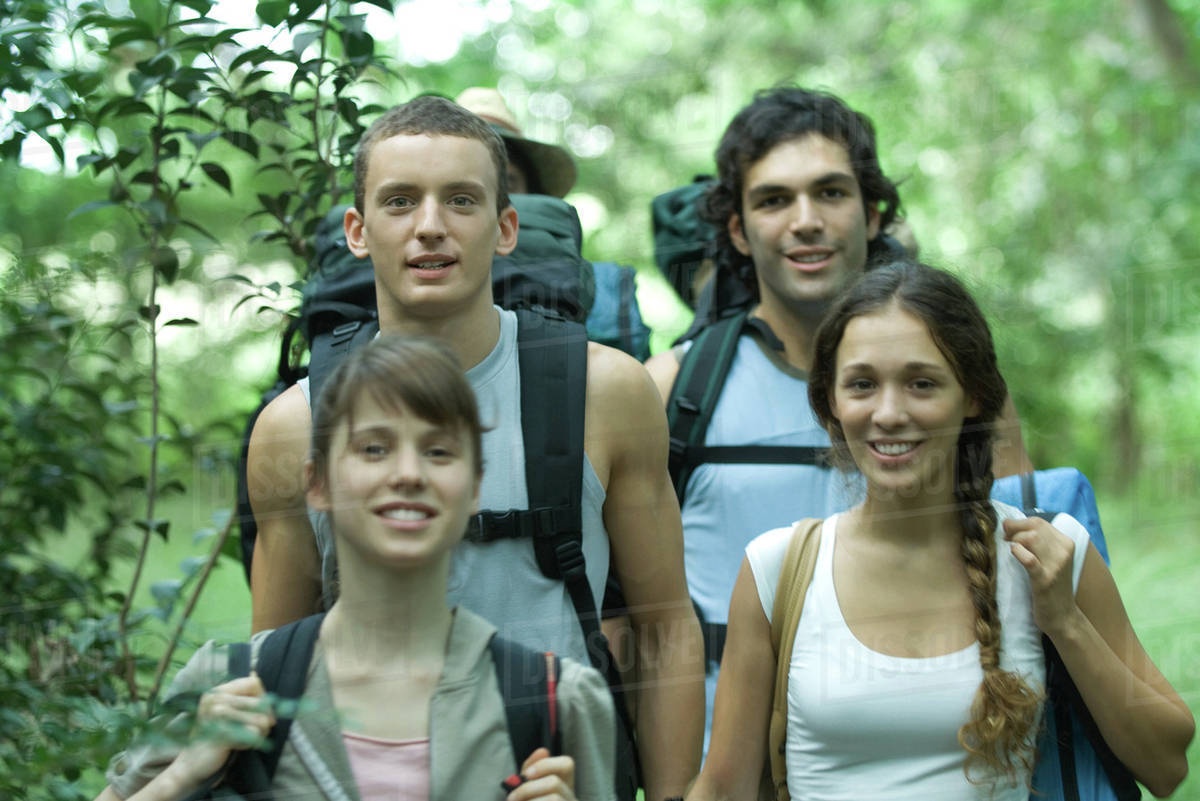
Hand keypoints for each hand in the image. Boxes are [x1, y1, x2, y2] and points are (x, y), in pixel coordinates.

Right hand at [171, 672, 274, 785]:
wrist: (192, 763)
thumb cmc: (212, 735)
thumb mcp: (223, 709)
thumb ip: (239, 694)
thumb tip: (255, 673)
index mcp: (217, 691)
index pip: (254, 682)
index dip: (264, 697)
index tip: (262, 712)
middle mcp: (216, 700)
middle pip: (261, 703)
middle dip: (265, 720)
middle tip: (257, 731)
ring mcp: (218, 716)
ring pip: (262, 720)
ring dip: (260, 733)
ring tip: (246, 738)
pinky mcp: (222, 735)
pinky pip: (254, 735)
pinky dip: (251, 743)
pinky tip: (238, 746)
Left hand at [506, 747, 576, 800]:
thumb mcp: (530, 791)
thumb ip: (531, 773)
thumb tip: (542, 751)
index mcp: (564, 787)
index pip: (567, 764)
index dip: (546, 764)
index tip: (525, 773)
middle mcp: (571, 799)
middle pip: (554, 783)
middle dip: (528, 789)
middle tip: (511, 799)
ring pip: (553, 799)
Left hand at [1002, 516, 1078, 637]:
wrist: (1063, 616)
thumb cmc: (1052, 585)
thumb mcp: (1051, 559)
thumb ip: (1040, 542)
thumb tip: (1013, 526)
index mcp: (1066, 543)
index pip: (1038, 521)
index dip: (1018, 523)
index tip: (1007, 531)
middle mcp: (1064, 551)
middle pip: (1034, 526)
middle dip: (1013, 529)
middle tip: (1005, 539)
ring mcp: (1055, 566)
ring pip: (1032, 538)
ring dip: (1014, 540)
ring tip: (1010, 548)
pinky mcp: (1045, 580)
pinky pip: (1030, 560)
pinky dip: (1018, 552)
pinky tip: (1013, 553)